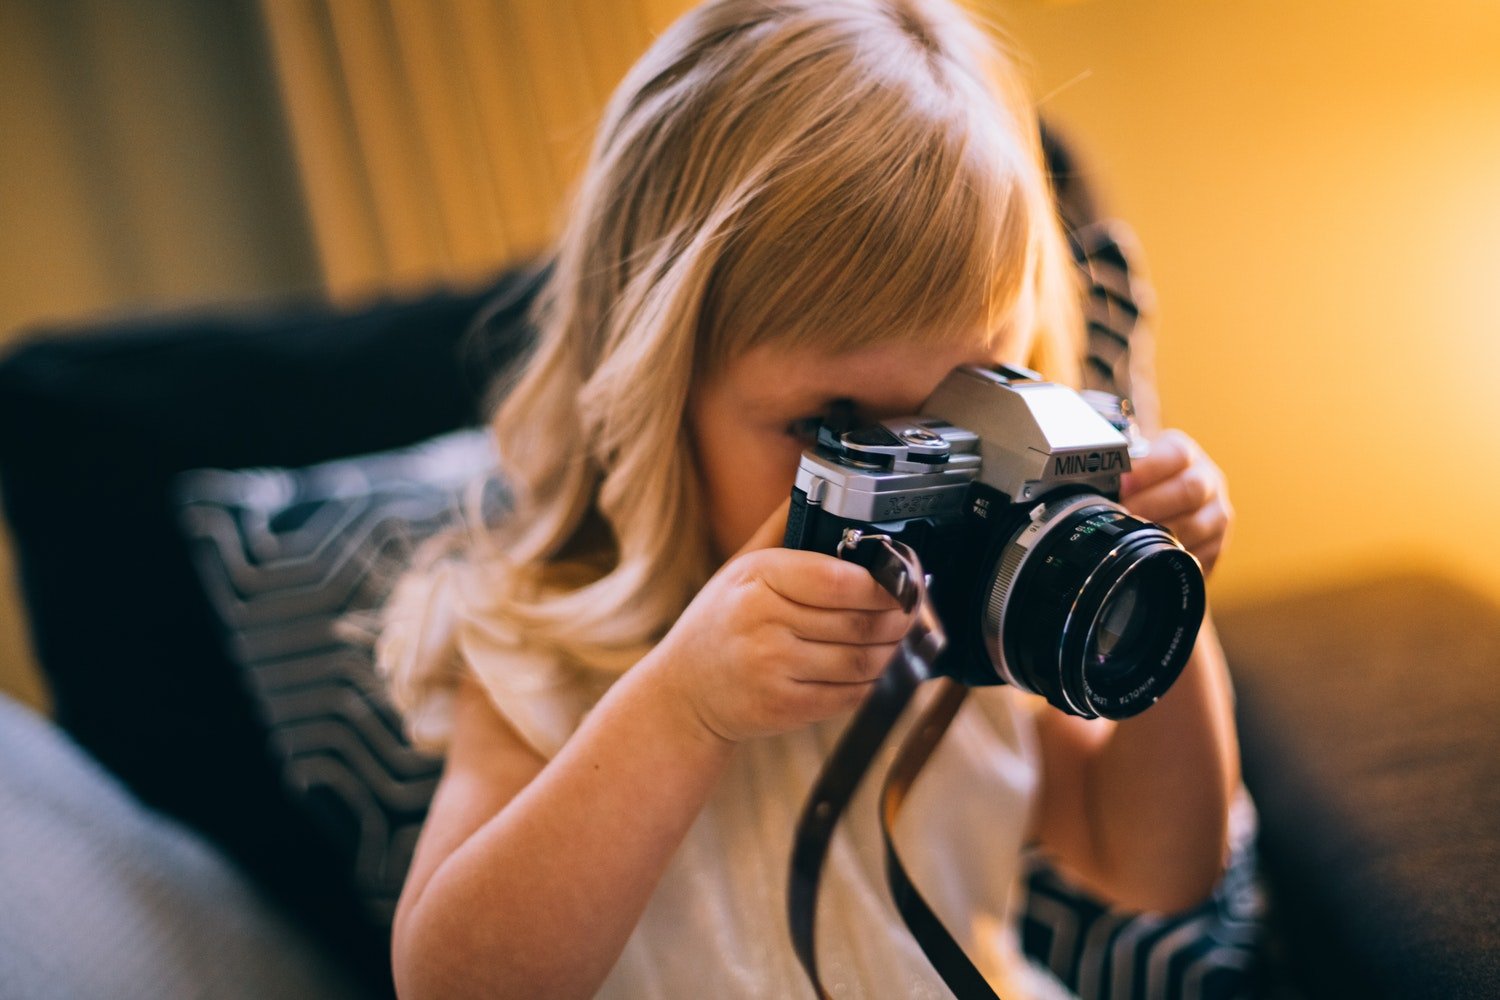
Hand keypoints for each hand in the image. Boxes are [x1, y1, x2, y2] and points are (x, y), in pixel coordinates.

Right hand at [649, 499, 915, 743]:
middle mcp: (762, 623)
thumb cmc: (718, 624)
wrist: (684, 693)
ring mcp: (773, 669)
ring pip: (861, 660)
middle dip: (898, 618)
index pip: (837, 579)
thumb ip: (780, 528)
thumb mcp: (739, 567)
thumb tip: (815, 480)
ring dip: (893, 651)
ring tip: (900, 638)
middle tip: (913, 609)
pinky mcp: (785, 707)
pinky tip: (876, 669)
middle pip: (858, 621)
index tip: (904, 580)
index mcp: (756, 579)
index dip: (882, 583)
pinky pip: (850, 695)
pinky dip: (874, 683)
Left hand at [1119, 429, 1231, 576]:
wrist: (1166, 503)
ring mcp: (1216, 512)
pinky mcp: (1217, 544)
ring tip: (1130, 538)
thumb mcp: (1131, 466)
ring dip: (1159, 534)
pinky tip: (1151, 557)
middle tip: (1121, 515)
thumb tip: (1090, 477)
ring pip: (1195, 525)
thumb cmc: (1141, 484)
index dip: (1148, 469)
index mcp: (1185, 453)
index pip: (1176, 453)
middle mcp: (1207, 479)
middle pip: (1190, 489)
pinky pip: (1199, 554)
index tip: (1122, 484)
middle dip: (1150, 505)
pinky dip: (1173, 557)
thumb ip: (1118, 467)